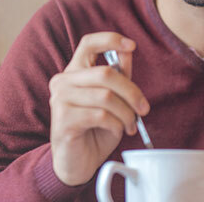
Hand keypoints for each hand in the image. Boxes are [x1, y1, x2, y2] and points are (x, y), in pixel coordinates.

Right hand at [49, 32, 149, 185]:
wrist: (78, 163)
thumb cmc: (96, 129)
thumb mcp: (114, 100)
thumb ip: (119, 75)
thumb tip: (128, 50)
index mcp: (75, 72)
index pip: (88, 43)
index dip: (111, 40)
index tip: (132, 45)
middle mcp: (63, 82)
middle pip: (106, 73)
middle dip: (132, 91)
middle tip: (143, 108)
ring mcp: (60, 100)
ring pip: (106, 96)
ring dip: (126, 112)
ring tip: (131, 124)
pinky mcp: (63, 120)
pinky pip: (100, 115)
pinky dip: (117, 123)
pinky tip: (119, 130)